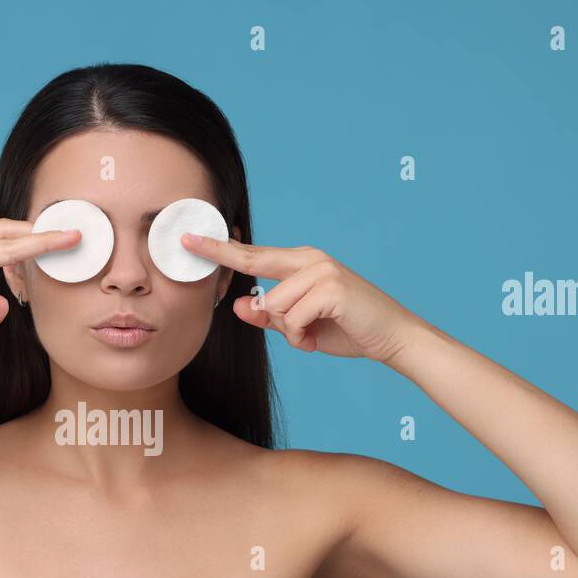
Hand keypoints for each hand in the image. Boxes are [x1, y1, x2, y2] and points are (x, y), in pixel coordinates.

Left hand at [181, 234, 423, 364]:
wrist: (392, 338)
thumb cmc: (347, 329)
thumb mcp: (300, 326)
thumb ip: (271, 315)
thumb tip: (240, 305)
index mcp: (301, 264)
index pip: (254, 256)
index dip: (220, 249)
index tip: (190, 239)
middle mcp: (310, 260)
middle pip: (254, 261)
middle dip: (219, 254)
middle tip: (185, 241)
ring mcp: (322, 270)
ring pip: (275, 305)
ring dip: (289, 330)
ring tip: (310, 334)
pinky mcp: (332, 288)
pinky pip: (294, 317)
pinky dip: (302, 336)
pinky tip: (317, 338)